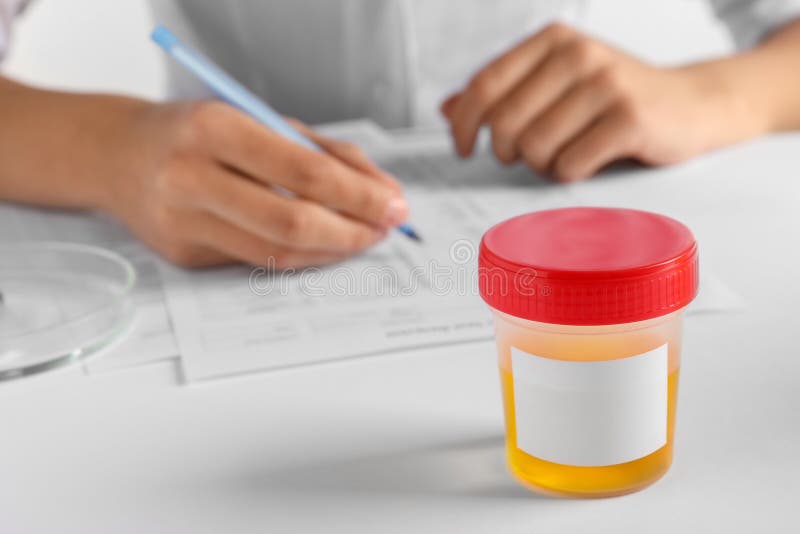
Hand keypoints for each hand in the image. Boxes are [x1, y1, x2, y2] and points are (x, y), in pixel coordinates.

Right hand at [104, 101, 407, 267]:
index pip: (304, 172)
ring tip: (361, 237)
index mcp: (214, 129)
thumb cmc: (200, 131)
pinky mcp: (184, 256)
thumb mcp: (260, 119)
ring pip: (278, 254)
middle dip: (352, 232)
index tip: (394, 205)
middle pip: (292, 224)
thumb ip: (324, 152)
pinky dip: (301, 257)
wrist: (120, 155)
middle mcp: (191, 178)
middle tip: (385, 229)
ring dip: (332, 251)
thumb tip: (383, 193)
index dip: (359, 195)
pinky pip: (258, 262)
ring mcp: (183, 223)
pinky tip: (322, 245)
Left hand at [442, 23, 766, 180]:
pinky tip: (586, 162)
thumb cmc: (614, 99)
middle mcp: (578, 54)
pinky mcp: (629, 118)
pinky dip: (569, 173)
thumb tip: (446, 109)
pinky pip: (569, 164)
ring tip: (563, 155)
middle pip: (506, 121)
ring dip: (542, 165)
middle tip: (523, 157)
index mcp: (553, 41)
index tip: (463, 148)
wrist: (690, 104)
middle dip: (507, 151)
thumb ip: (504, 94)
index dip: (465, 123)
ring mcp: (606, 84)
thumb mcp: (556, 85)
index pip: (485, 83)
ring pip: (535, 147)